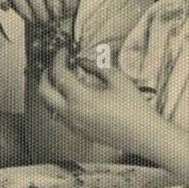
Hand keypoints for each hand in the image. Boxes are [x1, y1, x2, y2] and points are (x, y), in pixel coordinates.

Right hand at [0, 0, 80, 24]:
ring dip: (22, 6)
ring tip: (31, 20)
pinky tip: (6, 8)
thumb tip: (60, 3)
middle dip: (38, 7)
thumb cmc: (61, 4)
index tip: (56, 13)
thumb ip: (69, 0)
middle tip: (45, 21)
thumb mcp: (70, 2)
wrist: (50, 9)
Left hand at [35, 52, 155, 150]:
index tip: (63, 52)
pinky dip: (59, 103)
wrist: (144, 136)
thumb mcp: (117, 79)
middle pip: (44, 92)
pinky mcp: (79, 132)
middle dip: (45, 75)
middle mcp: (72, 113)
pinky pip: (60, 116)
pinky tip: (71, 96)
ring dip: (51, 91)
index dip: (58, 59)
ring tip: (61, 80)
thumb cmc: (134, 109)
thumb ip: (95, 67)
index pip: (59, 74)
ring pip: (49, 106)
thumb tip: (82, 61)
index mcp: (80, 98)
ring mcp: (74, 125)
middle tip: (54, 66)